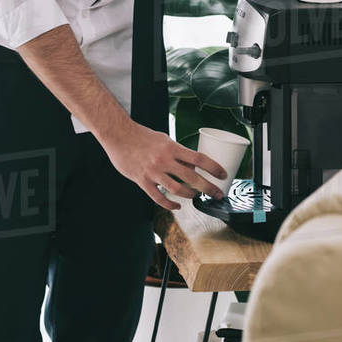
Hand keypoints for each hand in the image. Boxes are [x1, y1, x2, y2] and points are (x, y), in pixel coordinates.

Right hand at [101, 121, 227, 209]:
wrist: (118, 135)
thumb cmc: (141, 136)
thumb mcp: (163, 139)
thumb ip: (176, 152)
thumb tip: (192, 165)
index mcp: (171, 147)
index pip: (198, 158)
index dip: (213, 167)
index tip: (223, 174)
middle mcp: (164, 160)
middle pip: (192, 177)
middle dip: (209, 187)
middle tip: (218, 194)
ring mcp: (153, 171)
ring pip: (177, 189)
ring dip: (190, 195)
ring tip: (196, 196)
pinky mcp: (142, 180)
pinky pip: (159, 198)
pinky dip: (171, 205)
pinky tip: (177, 206)